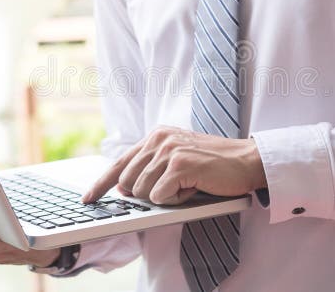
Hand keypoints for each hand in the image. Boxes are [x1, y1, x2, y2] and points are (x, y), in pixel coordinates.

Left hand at [82, 126, 266, 204]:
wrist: (246, 161)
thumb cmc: (214, 165)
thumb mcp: (177, 159)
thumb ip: (151, 168)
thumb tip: (123, 188)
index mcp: (156, 136)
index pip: (119, 163)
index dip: (100, 184)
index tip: (88, 199)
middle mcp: (159, 139)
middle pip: (128, 183)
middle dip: (146, 195)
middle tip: (174, 188)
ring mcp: (169, 151)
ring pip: (144, 192)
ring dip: (166, 197)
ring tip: (188, 184)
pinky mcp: (180, 165)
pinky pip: (161, 197)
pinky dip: (177, 200)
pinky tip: (193, 187)